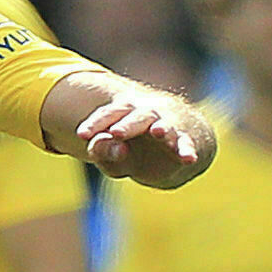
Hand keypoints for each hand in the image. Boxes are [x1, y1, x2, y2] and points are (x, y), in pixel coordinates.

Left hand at [76, 95, 210, 188]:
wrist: (175, 149)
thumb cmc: (138, 151)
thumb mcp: (114, 156)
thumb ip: (103, 152)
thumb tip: (106, 145)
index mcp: (125, 114)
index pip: (110, 114)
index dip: (96, 123)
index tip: (82, 135)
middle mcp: (147, 115)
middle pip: (137, 115)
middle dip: (127, 124)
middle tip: (116, 132)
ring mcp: (168, 127)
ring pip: (164, 126)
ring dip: (161, 128)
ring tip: (158, 132)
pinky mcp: (185, 141)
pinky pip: (186, 145)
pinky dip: (188, 150)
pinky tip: (189, 158)